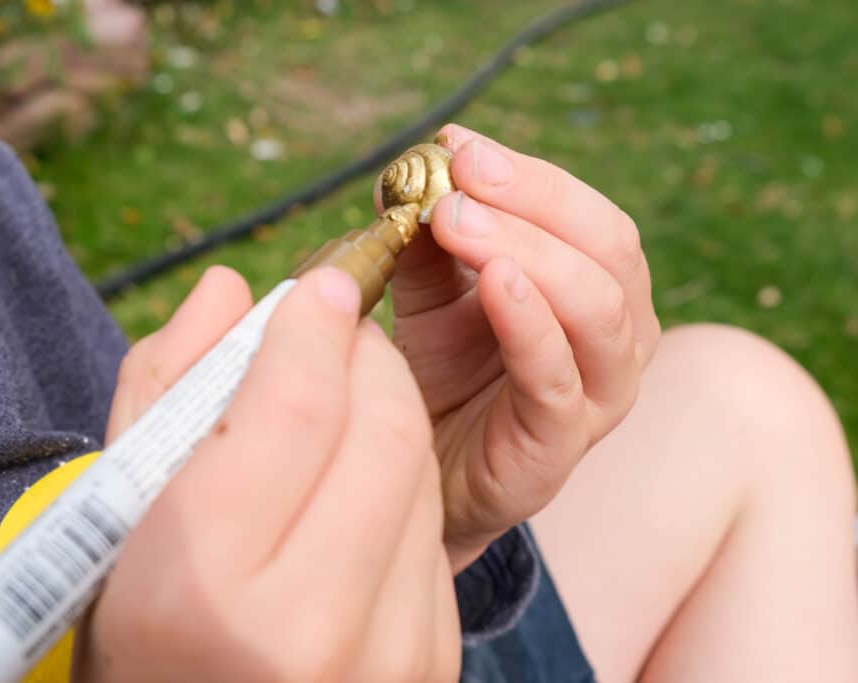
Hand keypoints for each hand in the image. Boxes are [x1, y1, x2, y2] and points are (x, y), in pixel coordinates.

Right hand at [77, 266, 460, 681]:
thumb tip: (230, 289)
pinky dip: (403, 481)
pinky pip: (434, 532)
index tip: (322, 286)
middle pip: (383, 432)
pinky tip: (361, 482)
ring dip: (390, 411)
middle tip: (340, 332)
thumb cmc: (142, 629)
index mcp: (204, 586)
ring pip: (421, 475)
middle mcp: (306, 631)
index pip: (296, 410)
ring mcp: (384, 658)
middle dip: (368, 357)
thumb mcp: (117, 515)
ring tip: (347, 400)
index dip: (314, 328)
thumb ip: (165, 388)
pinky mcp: (431, 667)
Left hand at [382, 124, 661, 571]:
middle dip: (533, 200)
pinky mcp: (561, 444)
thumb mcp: (433, 293)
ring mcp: (597, 394)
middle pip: (608, 249)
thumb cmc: (439, 376)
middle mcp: (615, 338)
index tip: (457, 142)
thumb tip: (411, 167)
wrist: (419, 472)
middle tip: (458, 176)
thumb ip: (431, 237)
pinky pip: (558, 376)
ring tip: (456, 218)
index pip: (590, 217)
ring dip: (528, 249)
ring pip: (596, 306)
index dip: (530, 175)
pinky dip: (530, 322)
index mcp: (597, 291)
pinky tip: (491, 282)